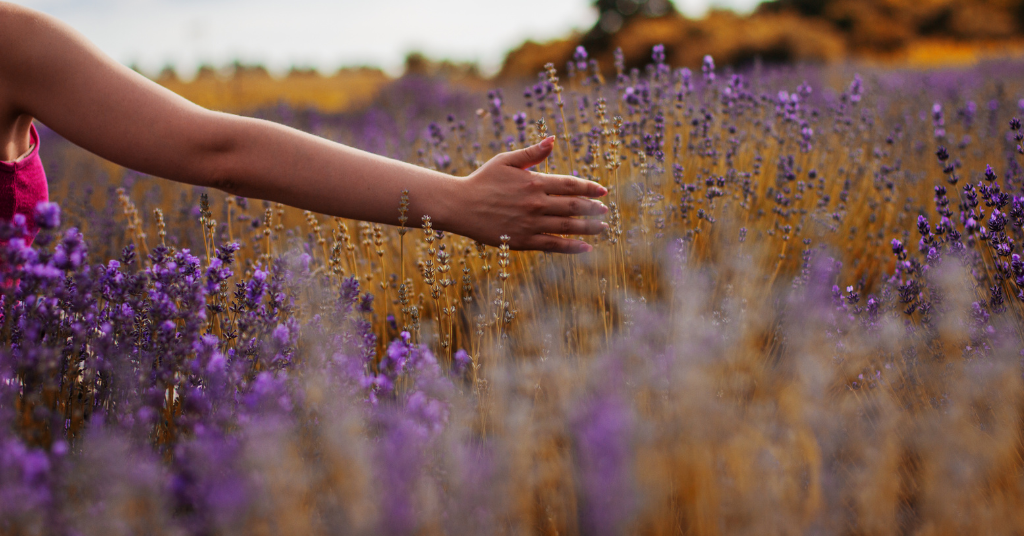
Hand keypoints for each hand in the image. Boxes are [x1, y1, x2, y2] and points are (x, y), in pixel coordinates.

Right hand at [444, 137, 608, 253]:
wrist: (459, 206)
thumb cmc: (482, 180)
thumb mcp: (505, 161)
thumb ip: (532, 152)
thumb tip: (553, 140)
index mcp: (533, 182)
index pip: (570, 185)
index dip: (589, 188)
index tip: (602, 191)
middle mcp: (536, 203)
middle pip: (573, 206)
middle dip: (592, 208)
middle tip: (604, 211)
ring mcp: (531, 223)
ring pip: (567, 226)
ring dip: (589, 227)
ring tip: (602, 228)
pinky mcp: (524, 241)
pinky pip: (553, 245)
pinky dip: (572, 247)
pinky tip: (586, 247)